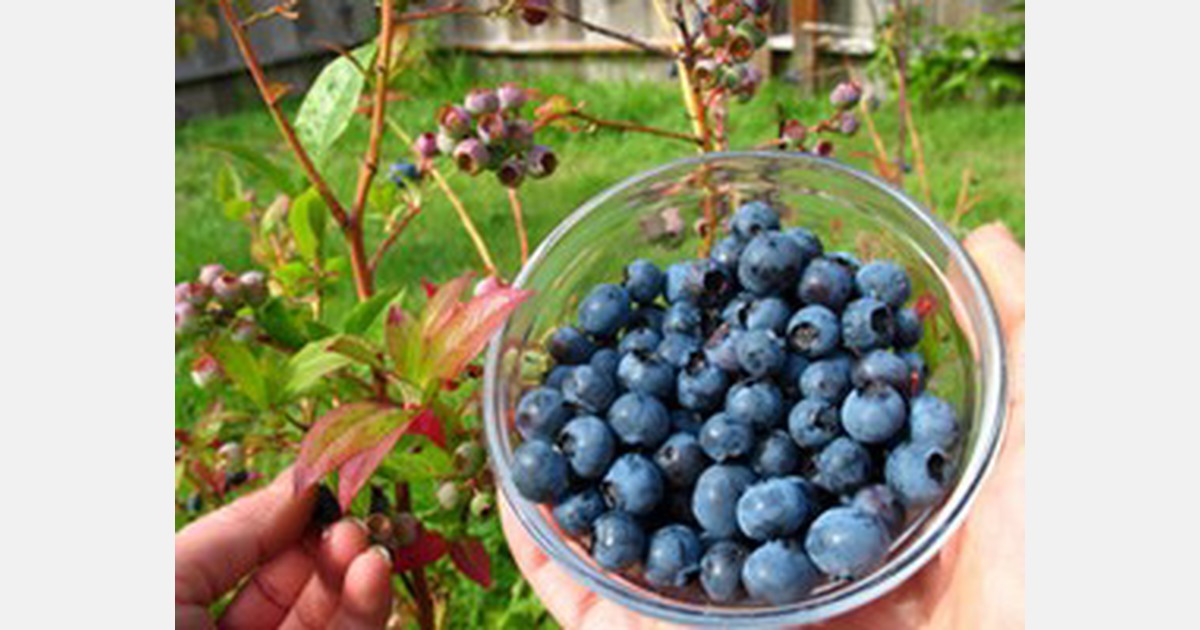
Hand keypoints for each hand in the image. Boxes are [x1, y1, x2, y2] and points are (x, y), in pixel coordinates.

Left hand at [175, 468, 393, 628]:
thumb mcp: (163, 577)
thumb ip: (234, 530)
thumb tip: (302, 482)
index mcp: (187, 610)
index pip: (254, 557)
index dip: (290, 516)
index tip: (323, 479)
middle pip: (301, 581)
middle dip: (331, 539)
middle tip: (347, 516)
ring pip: (335, 611)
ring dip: (359, 568)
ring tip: (363, 540)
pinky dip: (370, 604)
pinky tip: (373, 570)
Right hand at [499, 222, 1024, 629]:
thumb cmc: (1051, 551)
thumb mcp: (1048, 412)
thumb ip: (1019, 324)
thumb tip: (974, 236)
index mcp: (858, 493)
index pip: (776, 409)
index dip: (729, 350)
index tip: (689, 293)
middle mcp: (790, 547)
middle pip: (696, 464)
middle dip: (637, 405)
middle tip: (588, 342)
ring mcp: (732, 603)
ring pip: (636, 528)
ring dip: (578, 469)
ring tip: (530, 400)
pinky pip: (593, 601)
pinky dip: (546, 551)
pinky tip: (517, 487)